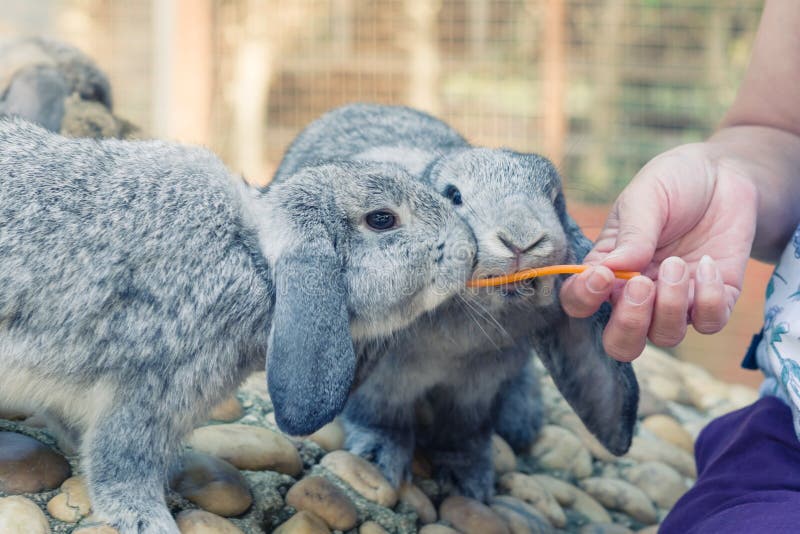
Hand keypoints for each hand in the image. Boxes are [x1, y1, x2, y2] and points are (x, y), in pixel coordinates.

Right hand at [560, 142, 757, 360]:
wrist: (725, 175)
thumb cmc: (672, 183)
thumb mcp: (645, 197)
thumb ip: (632, 234)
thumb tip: (614, 268)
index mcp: (606, 269)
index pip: (579, 302)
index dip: (584, 300)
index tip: (603, 275)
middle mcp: (636, 294)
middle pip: (621, 343)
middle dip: (629, 325)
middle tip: (643, 284)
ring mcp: (675, 301)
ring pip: (665, 336)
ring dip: (670, 305)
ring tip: (677, 263)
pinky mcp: (715, 299)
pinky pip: (709, 322)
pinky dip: (709, 299)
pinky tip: (706, 263)